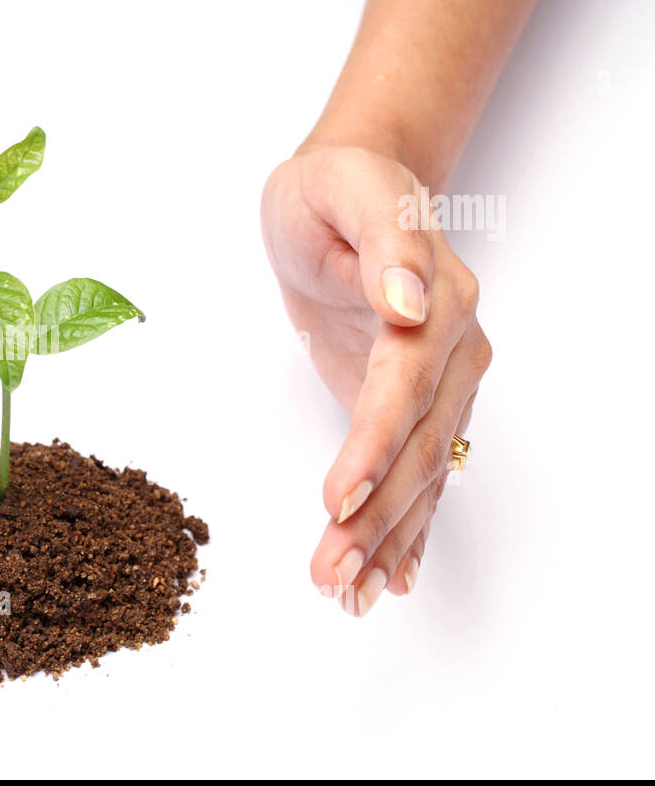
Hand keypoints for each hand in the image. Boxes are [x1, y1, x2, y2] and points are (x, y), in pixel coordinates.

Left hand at [261, 147, 491, 615]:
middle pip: (417, 445)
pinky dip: (407, 528)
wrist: (347, 194)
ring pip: (422, 472)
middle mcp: (453, 348)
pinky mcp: (419, 403)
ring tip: (347, 595)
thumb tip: (409, 302)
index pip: (405, 386)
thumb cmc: (335, 190)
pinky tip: (390, 577)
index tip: (339, 499)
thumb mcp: (348, 191)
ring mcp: (443, 382)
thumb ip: (385, 245)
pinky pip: (422, 470)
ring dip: (387, 538)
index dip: (374, 445)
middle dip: (375, 517)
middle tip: (331, 575)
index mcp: (438, 298)